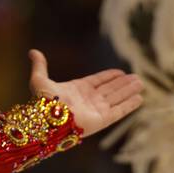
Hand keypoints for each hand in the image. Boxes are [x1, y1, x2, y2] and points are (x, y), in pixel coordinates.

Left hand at [27, 48, 143, 136]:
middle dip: (123, 84)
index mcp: (77, 90)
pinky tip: (139, 98)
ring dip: (129, 91)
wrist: (49, 120)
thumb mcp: (39, 80)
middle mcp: (89, 101)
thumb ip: (40, 66)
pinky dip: (129, 105)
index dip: (108, 77)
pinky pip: (119, 111)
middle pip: (110, 90)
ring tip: (141, 83)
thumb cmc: (43, 102)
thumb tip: (32, 51)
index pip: (97, 82)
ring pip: (117, 99)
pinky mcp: (102, 120)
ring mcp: (96, 110)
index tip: (120, 72)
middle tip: (137, 78)